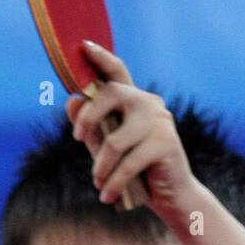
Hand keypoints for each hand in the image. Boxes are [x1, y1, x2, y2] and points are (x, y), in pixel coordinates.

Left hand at [65, 42, 200, 220]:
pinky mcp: (166, 143)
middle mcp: (149, 103)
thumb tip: (71, 102)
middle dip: (89, 117)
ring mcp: (160, 121)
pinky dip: (114, 183)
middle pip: (110, 95)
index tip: (83, 46)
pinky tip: (109, 197)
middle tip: (78, 138)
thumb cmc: (138, 172)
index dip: (101, 58)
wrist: (172, 198)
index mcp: (135, 101)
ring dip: (101, 168)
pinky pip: (129, 163)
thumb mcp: (108, 149)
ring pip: (114, 141)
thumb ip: (91, 127)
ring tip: (99, 186)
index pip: (117, 73)